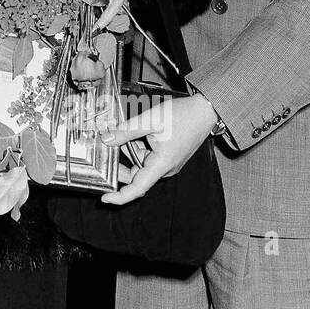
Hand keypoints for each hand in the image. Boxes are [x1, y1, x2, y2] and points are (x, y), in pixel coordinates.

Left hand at [98, 94, 215, 204]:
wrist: (204, 111)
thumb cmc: (183, 115)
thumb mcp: (149, 120)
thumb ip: (126, 131)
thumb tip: (106, 139)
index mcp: (162, 164)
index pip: (138, 188)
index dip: (120, 196)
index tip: (105, 198)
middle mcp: (165, 168)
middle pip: (135, 174)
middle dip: (120, 161)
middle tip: (109, 145)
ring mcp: (167, 163)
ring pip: (139, 162)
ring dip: (129, 149)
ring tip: (127, 130)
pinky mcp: (167, 156)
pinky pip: (147, 156)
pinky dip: (138, 145)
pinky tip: (137, 131)